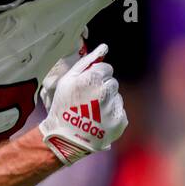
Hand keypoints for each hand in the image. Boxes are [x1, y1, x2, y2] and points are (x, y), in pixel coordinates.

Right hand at [39, 43, 126, 165]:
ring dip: (107, 102)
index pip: (106, 69)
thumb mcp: (67, 80)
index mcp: (93, 78)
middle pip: (112, 82)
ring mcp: (114, 107)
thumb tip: (104, 47)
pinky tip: (99, 121)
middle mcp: (106, 91)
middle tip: (88, 102)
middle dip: (102, 89)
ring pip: (116, 97)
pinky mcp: (120, 122)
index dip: (95, 77)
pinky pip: (120, 111)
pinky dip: (111, 115)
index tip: (86, 88)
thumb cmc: (63, 106)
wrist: (64, 138)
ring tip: (92, 113)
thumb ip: (87, 61)